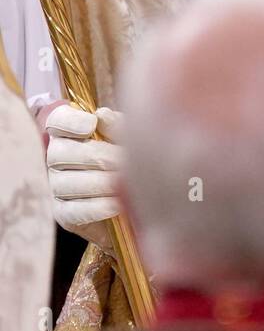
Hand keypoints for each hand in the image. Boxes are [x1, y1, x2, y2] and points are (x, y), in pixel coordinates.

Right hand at [45, 103, 123, 253]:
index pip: (57, 121)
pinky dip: (97, 207)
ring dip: (99, 183)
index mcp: (70, 133)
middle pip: (59, 152)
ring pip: (66, 183)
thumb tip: (101, 116)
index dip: (70, 122)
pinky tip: (116, 204)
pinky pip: (73, 211)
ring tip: (124, 184)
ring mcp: (57, 187)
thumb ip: (117, 125)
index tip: (91, 124)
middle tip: (121, 162)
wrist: (139, 202)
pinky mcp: (64, 214)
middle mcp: (58, 158)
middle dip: (95, 156)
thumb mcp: (130, 139)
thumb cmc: (132, 161)